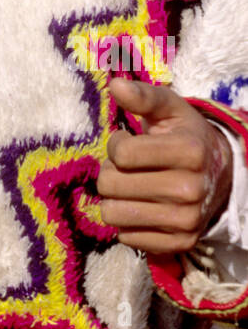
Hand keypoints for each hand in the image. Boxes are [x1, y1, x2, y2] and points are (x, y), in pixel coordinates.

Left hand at [97, 78, 232, 253]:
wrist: (219, 174)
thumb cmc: (184, 135)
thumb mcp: (168, 109)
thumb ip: (142, 96)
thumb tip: (115, 85)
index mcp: (190, 152)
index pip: (122, 154)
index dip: (116, 144)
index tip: (127, 140)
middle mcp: (191, 190)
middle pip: (111, 185)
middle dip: (110, 171)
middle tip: (126, 166)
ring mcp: (187, 221)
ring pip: (113, 214)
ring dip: (114, 198)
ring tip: (131, 185)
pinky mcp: (180, 244)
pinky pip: (126, 238)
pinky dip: (126, 222)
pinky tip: (142, 206)